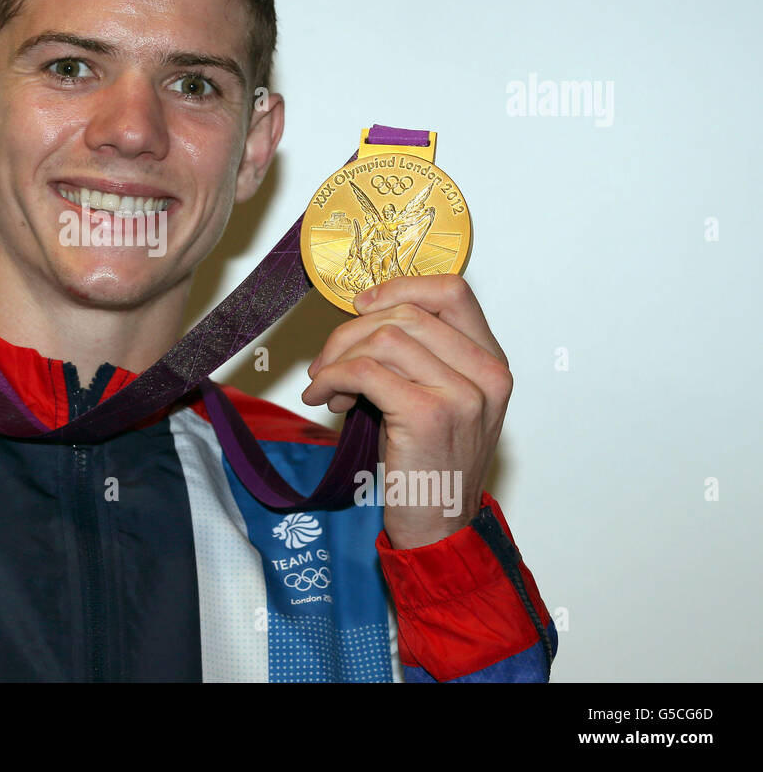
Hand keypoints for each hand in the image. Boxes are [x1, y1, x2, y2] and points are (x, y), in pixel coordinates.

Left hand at [300, 275, 511, 549]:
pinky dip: (332, 378)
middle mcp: (486, 373)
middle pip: (407, 311)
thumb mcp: (439, 400)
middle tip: (327, 362)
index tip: (362, 307)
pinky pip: (365, 371)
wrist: (440, 528)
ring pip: (384, 336)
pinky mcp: (429, 415)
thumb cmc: (430, 466)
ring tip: (327, 386)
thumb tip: (363, 316)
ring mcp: (462, 394)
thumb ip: (418, 356)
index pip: (452, 290)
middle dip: (352, 330)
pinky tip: (323, 398)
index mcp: (491, 362)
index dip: (400, 287)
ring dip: (339, 356)